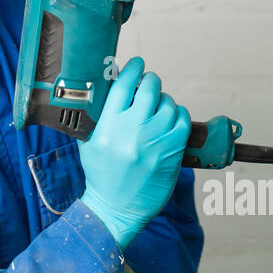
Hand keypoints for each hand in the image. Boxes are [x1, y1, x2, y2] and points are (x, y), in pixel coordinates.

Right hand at [79, 56, 190, 248]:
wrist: (116, 209)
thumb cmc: (102, 174)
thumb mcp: (90, 142)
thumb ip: (99, 115)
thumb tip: (113, 84)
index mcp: (107, 128)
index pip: (122, 86)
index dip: (132, 69)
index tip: (137, 63)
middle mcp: (131, 132)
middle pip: (149, 90)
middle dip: (151, 82)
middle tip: (149, 83)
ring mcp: (154, 142)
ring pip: (168, 104)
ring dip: (164, 101)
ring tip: (157, 108)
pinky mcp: (172, 152)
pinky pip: (182, 120)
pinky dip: (178, 115)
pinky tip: (170, 120)